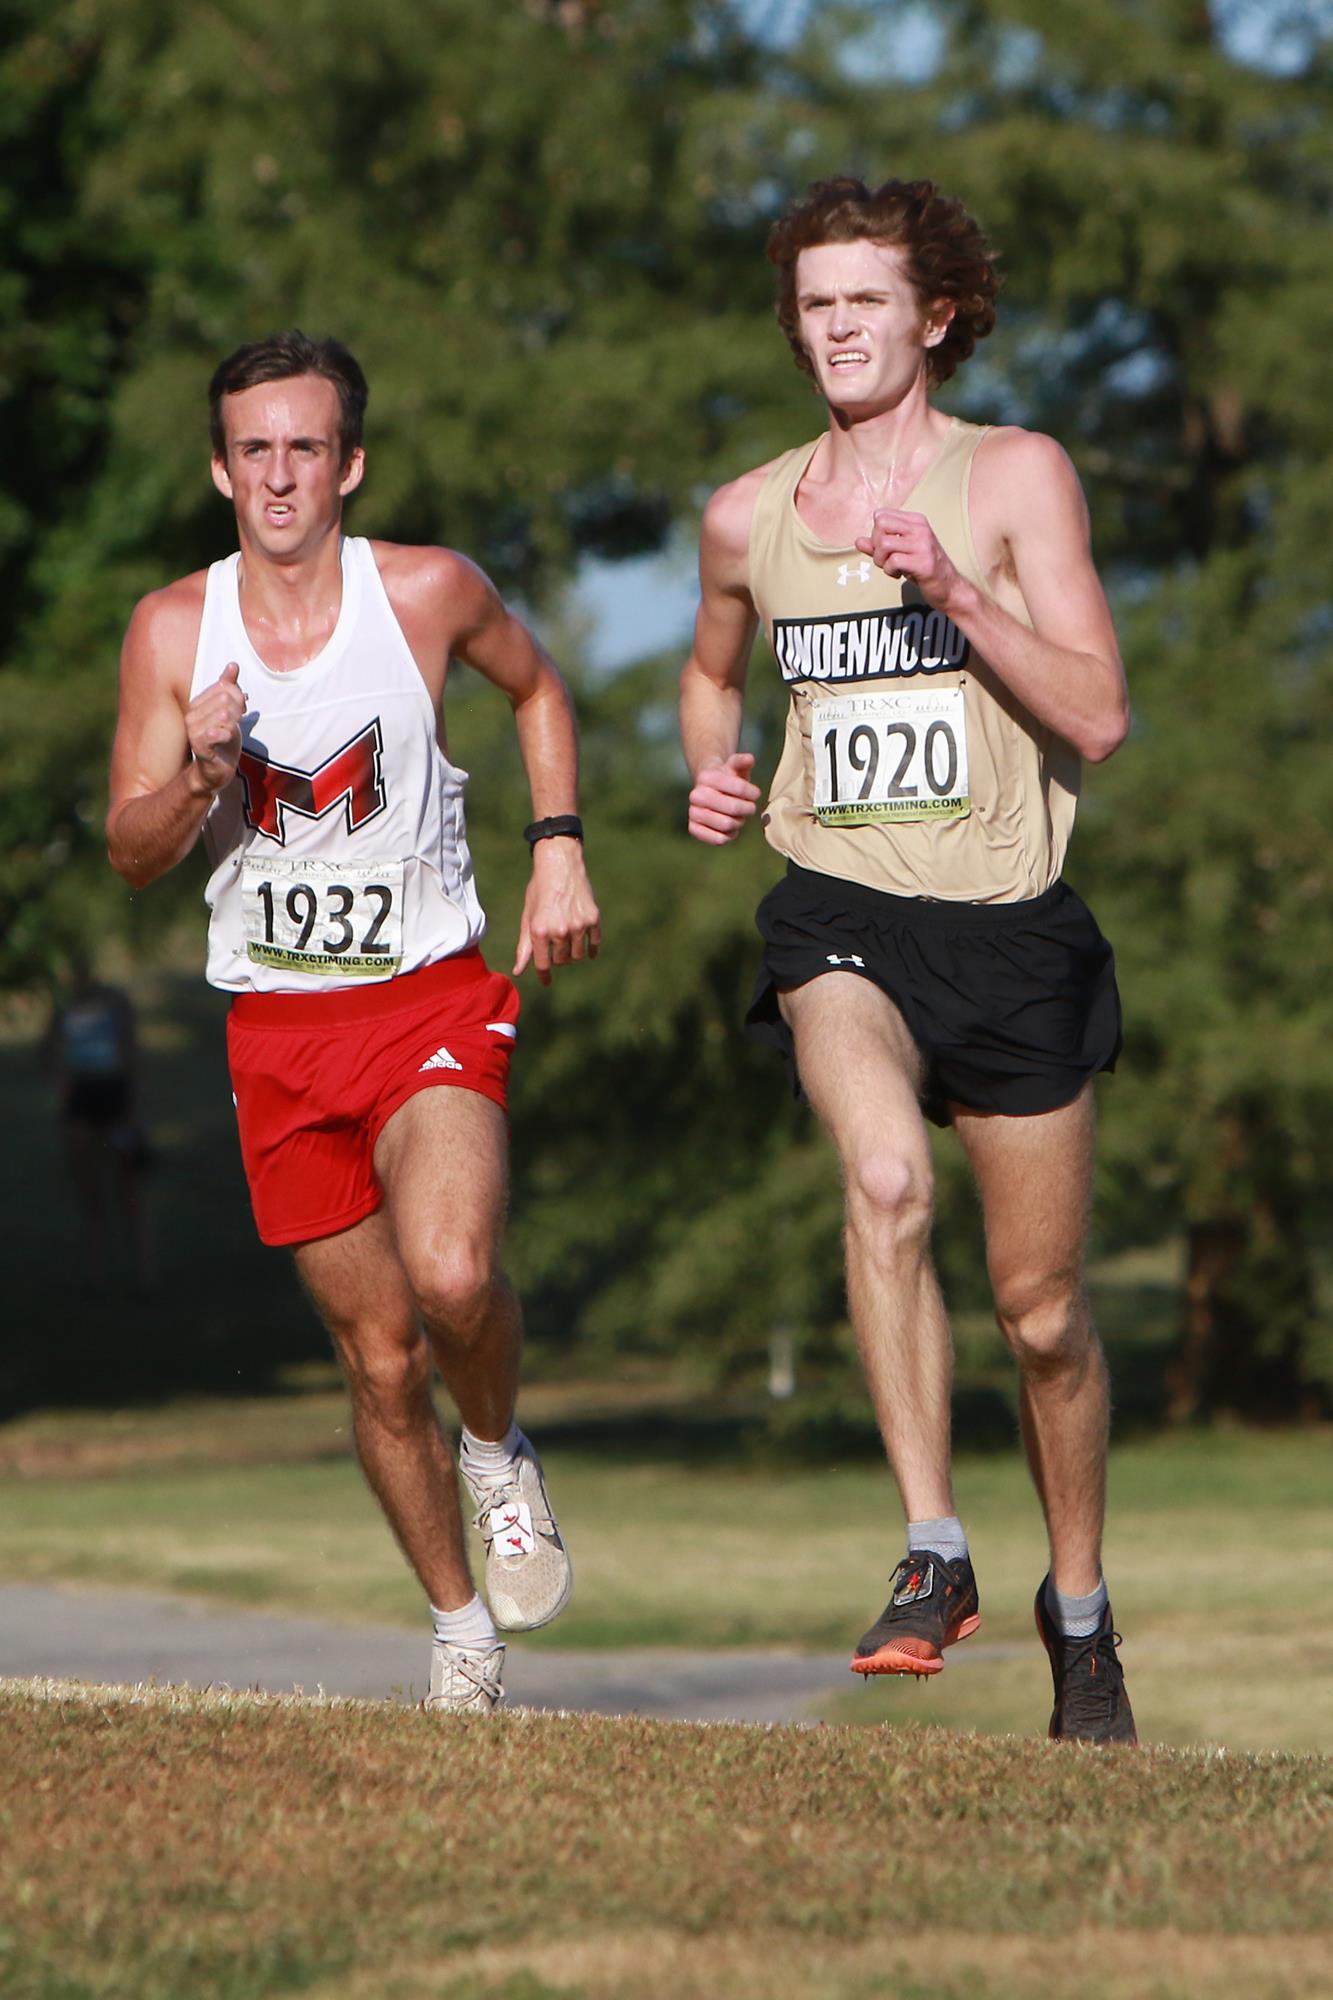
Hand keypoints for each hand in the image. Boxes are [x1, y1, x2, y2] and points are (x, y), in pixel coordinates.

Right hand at [186, 662, 246, 793]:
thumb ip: (229, 688)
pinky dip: (226, 735)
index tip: (237, 713)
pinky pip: (216, 733)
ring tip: (228, 735)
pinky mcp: (200, 746)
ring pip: (224, 715)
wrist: (216, 770)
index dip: (239, 700)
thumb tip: (233, 664)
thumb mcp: (229, 711)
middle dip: (237, 713)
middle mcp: (192, 715)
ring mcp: (194, 731)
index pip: (226, 688)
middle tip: (234, 726)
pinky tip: (225, 739)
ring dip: (234, 727)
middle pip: (226, 700)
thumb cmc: (222, 740)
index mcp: (197, 703)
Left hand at [514, 838, 601, 985]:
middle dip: (558, 958)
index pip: (543, 964)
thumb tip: (519, 971)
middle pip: (562, 961)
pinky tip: (588, 951)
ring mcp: (578, 925)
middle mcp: (559, 930)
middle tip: (556, 946)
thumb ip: (524, 946)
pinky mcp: (593, 919)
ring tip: (568, 941)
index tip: (546, 981)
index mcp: (540, 930)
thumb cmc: (539, 890)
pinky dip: (591, 949)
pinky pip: (594, 943)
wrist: (560, 865)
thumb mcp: (528, 916)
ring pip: (578, 955)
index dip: (544, 975)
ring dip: (572, 953)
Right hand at [687, 751, 760, 844]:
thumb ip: (742, 762)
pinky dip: (729, 835)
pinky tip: (730, 828)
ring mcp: (693, 812)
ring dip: (739, 823)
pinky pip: (718, 839)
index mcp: (706, 777)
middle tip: (749, 807)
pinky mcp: (693, 829)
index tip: (755, 794)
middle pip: (733, 808)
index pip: (739, 787)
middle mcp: (696, 795)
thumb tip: (749, 759)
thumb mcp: (735, 767)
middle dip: (747, 809)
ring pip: (727, 825)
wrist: (710, 791)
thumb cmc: (728, 779)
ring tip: (739, 817)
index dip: (753, 793)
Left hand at [855, 509, 960, 605]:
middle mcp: (920, 529)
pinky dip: (889, 571)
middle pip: (880, 524)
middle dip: (876, 545)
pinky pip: (893, 561)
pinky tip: (898, 574)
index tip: (885, 548)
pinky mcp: (923, 563)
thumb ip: (879, 546)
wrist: (948, 587)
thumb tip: (858, 541)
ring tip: (891, 567)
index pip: (881, 515)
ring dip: (881, 560)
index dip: (876, 533)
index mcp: (916, 521)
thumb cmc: (923, 568)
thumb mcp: (900, 552)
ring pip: (884, 543)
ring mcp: (923, 545)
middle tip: (885, 558)